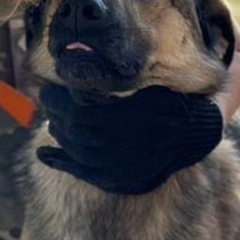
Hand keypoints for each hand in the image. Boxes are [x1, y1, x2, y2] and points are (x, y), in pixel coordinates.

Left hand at [36, 84, 222, 194]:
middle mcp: (118, 148)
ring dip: (59, 134)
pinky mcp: (119, 181)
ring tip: (52, 118)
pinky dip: (60, 162)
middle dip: (55, 113)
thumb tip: (74, 58)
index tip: (48, 88)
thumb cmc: (168, 100)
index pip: (75, 112)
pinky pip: (82, 173)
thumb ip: (110, 79)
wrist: (196, 134)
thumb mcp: (142, 83)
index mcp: (123, 121)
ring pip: (76, 151)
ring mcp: (119, 169)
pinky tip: (43, 153)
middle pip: (73, 131)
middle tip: (46, 99)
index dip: (57, 100)